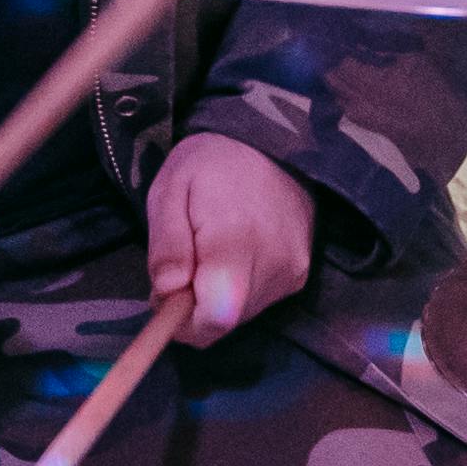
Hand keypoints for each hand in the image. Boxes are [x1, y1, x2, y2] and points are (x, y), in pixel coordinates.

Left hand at [140, 131, 316, 345]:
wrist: (273, 142)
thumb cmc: (211, 162)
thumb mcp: (171, 189)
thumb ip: (167, 244)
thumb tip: (166, 292)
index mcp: (234, 241)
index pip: (214, 319)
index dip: (183, 324)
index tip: (165, 297)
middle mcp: (272, 264)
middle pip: (224, 322)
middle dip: (194, 308)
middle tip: (181, 267)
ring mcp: (292, 271)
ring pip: (241, 316)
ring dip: (215, 299)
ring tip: (207, 254)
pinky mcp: (301, 274)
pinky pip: (260, 302)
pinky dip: (238, 291)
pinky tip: (233, 255)